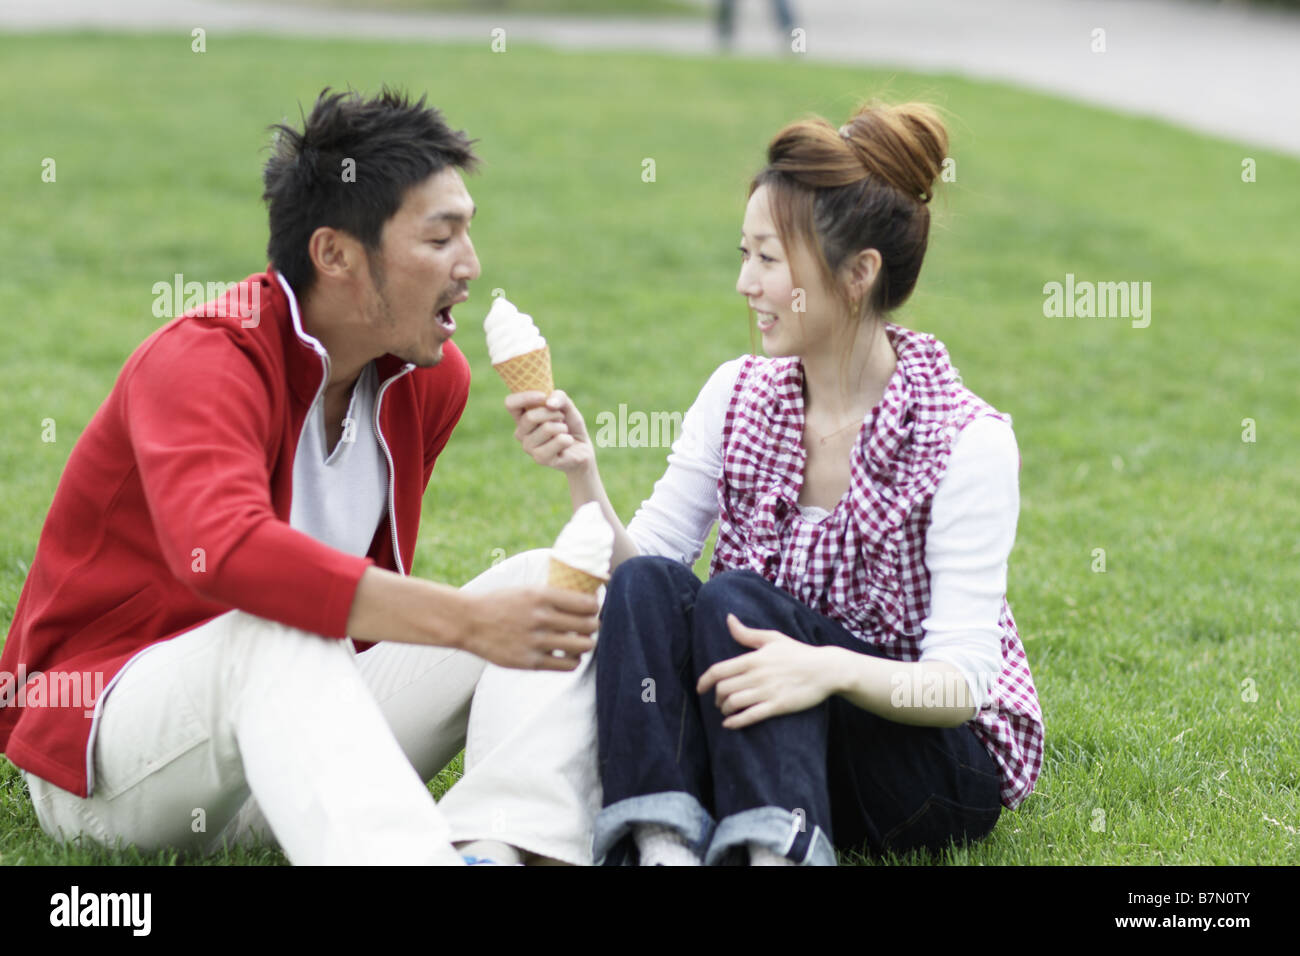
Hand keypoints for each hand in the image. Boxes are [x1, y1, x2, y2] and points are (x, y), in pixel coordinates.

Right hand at [457, 587, 598, 670]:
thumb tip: (583, 599)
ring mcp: (536, 641)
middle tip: (589, 626)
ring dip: (586, 643)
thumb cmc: (499, 604)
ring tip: (580, 641)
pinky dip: (573, 660)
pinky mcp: (530, 662)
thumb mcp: (526, 590)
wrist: (468, 622)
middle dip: (593, 625)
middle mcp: (541, 618)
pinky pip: (567, 665)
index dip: (594, 607)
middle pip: (589, 625)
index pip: (586, 603)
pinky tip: (568, 655)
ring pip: (583, 646)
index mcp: (541, 596)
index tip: (592, 609)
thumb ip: (552, 596)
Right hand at [505, 389, 593, 474]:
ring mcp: (529, 448)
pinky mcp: (540, 459)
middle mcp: (521, 433)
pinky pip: (559, 441)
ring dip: (562, 427)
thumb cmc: (570, 425)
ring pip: (547, 428)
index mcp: (521, 417)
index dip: (525, 397)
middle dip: (553, 413)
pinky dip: (568, 439)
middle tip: (561, 418)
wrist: (582, 449)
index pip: (510, 404)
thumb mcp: (567, 406)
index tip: (542, 396)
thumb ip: (559, 397)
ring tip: (564, 433)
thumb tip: (549, 404)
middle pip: (530, 417)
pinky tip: (566, 444)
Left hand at [695, 614, 837, 728]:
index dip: (704, 681)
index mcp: (753, 658)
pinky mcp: (777, 706)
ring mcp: (767, 691)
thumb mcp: (772, 638)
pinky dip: (735, 722)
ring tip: (726, 711)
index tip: (700, 688)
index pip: (719, 670)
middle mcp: (757, 675)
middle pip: (723, 689)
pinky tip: (730, 724)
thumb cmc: (798, 652)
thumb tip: (728, 619)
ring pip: (733, 703)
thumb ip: (747, 633)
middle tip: (718, 701)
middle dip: (716, 698)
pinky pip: (750, 716)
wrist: (826, 669)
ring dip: (724, 710)